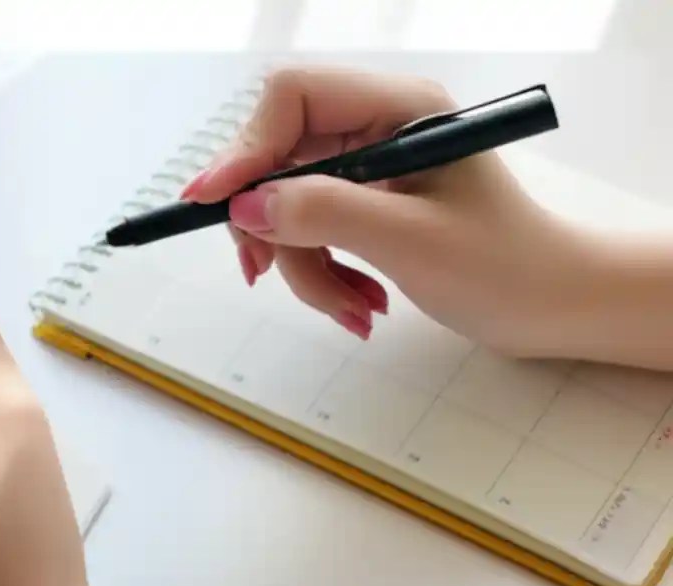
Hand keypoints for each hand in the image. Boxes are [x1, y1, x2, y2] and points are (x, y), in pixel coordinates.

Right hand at [183, 67, 594, 357]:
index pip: (291, 97)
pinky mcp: (361, 201)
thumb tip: (244, 208)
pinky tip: (359, 305)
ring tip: (354, 311)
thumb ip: (325, 214)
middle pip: (277, 157)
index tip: (212, 205)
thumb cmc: (502, 267)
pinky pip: (307, 231)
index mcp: (397, 107)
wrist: (549, 306)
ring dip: (305, 266)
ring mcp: (366, 164)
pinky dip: (320, 273)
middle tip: (266, 275)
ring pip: (286, 205)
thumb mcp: (410, 241)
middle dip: (275, 226)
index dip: (245, 147)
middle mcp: (375, 124)